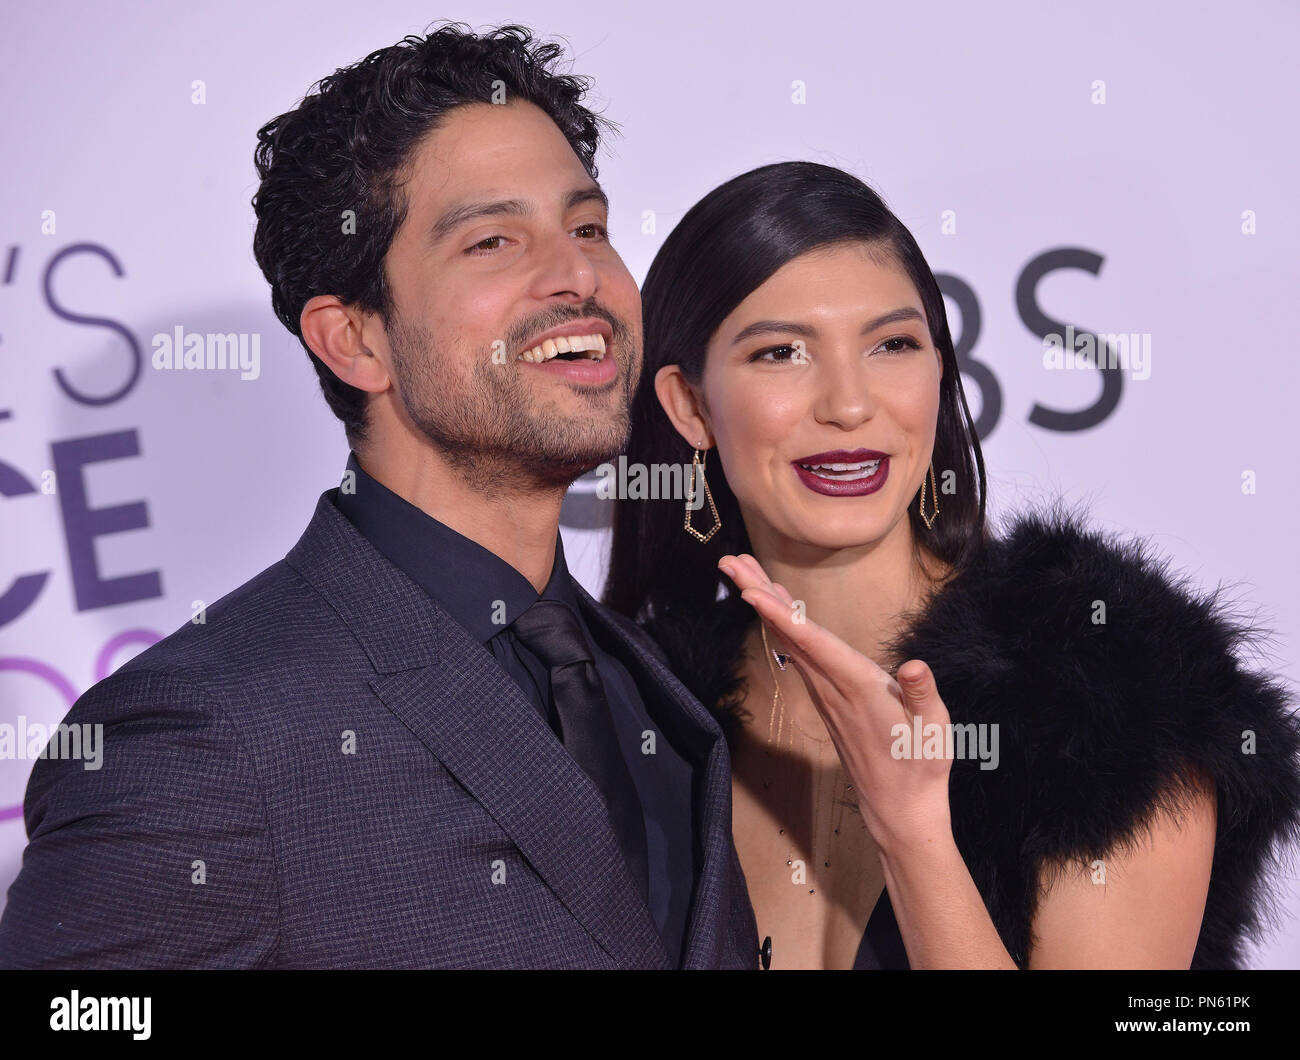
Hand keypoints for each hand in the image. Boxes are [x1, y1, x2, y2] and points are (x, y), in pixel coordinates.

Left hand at [718, 552, 953, 855]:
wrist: (899, 808)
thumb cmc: (921, 765)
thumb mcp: (934, 729)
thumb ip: (922, 694)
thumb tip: (912, 668)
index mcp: (856, 686)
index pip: (811, 642)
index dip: (780, 614)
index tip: (749, 590)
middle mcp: (832, 686)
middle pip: (788, 633)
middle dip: (758, 594)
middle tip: (730, 561)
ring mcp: (826, 694)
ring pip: (788, 641)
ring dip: (766, 605)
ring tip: (745, 572)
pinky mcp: (829, 699)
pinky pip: (797, 654)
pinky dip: (782, 625)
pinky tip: (776, 610)